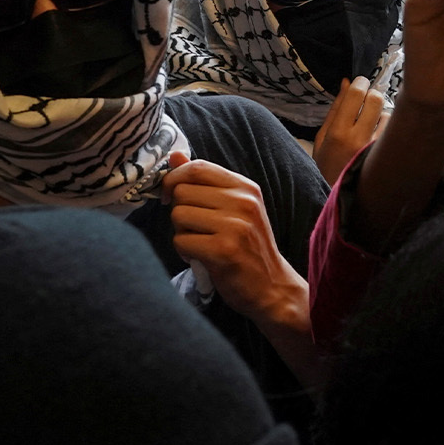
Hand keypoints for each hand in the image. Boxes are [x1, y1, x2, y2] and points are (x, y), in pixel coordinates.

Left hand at [163, 154, 306, 326]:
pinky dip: (184, 252)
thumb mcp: (234, 209)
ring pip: (178, 216)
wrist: (272, 287)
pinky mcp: (224, 250)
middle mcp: (243, 202)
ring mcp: (235, 226)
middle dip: (178, 211)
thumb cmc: (248, 248)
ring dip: (180, 233)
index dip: (175, 178)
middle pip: (182, 192)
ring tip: (198, 244)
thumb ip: (205, 183)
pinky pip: (181, 241)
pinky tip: (200, 258)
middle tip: (193, 229)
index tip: (171, 196)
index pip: (198, 167)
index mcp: (245, 188)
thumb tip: (175, 156)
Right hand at [314, 77, 386, 183]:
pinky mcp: (387, 156)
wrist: (342, 196)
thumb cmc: (329, 164)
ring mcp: (375, 148)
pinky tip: (380, 138)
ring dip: (382, 114)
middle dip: (373, 94)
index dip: (360, 82)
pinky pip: (395, 130)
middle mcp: (358, 139)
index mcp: (338, 133)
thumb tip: (347, 82)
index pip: (356, 94)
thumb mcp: (323, 136)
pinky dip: (389, 129)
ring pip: (389, 114)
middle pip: (376, 99)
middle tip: (368, 99)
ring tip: (372, 124)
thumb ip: (336, 108)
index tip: (361, 82)